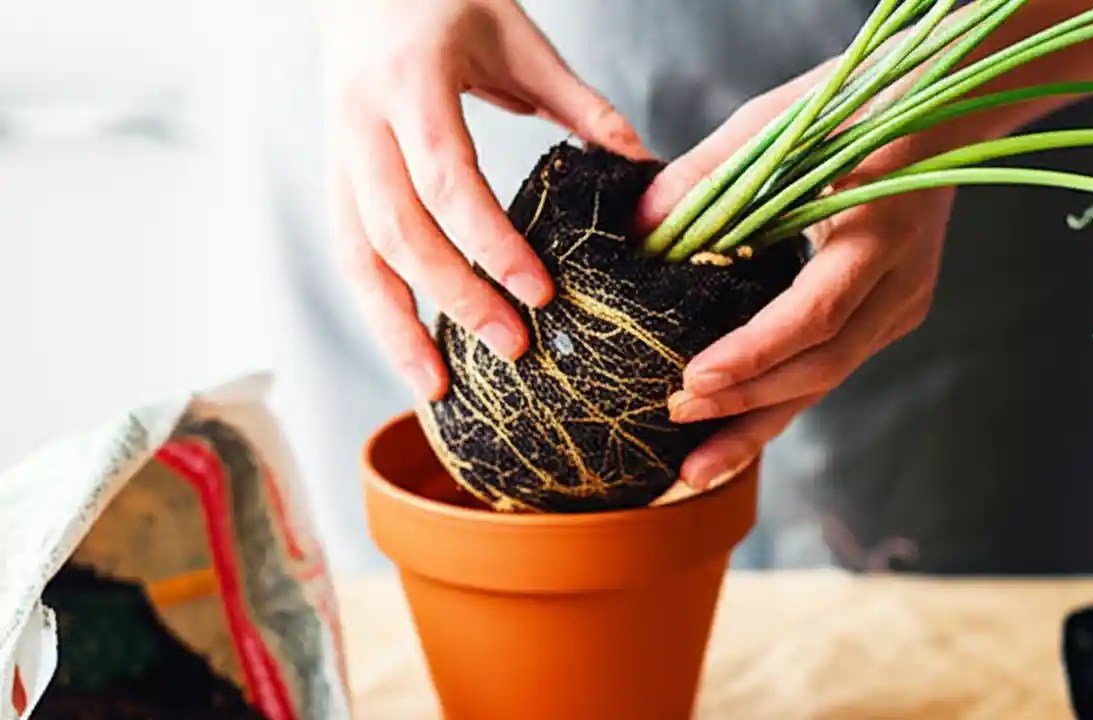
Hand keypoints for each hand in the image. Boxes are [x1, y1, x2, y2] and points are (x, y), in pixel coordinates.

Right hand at [321, 0, 648, 402]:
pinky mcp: (333, 176)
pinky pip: (349, 252)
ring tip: (438, 388)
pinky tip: (411, 351)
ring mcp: (337, 151)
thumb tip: (644, 166)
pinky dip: (378, 308)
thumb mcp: (518, 38)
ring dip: (395, 326)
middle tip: (512, 349)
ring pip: (357, 254)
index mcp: (412, 80)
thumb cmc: (448, 2)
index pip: (447, 177)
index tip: (541, 294)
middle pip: (399, 228)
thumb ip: (580, 103)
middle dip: (454, 297)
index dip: (491, 243)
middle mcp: (361, 121)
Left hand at [637, 73, 953, 491]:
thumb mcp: (782, 120)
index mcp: (881, 230)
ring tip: (695, 465)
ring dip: (759, 421)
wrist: (945, 117)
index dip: (755, 352)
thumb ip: (711, 171)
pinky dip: (780, 397)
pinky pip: (831, 366)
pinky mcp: (891, 315)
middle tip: (674, 416)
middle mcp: (901, 281)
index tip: (692, 379)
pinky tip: (734, 429)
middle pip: (822, 366)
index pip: (817, 311)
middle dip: (746, 402)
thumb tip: (642, 226)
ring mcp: (902, 305)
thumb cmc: (858, 108)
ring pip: (827, 380)